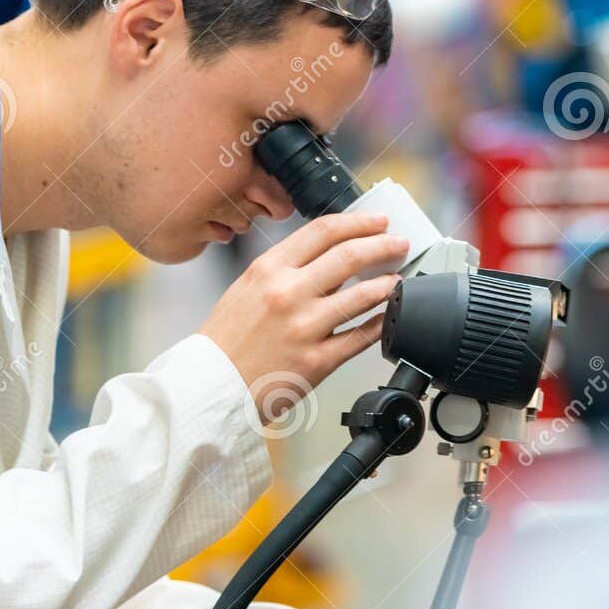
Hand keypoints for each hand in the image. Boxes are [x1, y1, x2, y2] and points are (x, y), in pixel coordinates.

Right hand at [199, 212, 408, 421]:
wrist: (210, 386)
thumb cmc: (226, 341)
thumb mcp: (247, 289)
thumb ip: (286, 271)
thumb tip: (330, 258)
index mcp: (269, 270)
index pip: (323, 231)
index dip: (358, 222)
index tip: (377, 221)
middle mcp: (287, 293)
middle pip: (349, 256)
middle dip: (383, 245)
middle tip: (398, 243)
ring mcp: (304, 327)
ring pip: (362, 295)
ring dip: (388, 284)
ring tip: (396, 281)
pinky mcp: (316, 360)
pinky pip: (361, 337)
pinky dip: (381, 323)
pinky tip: (389, 316)